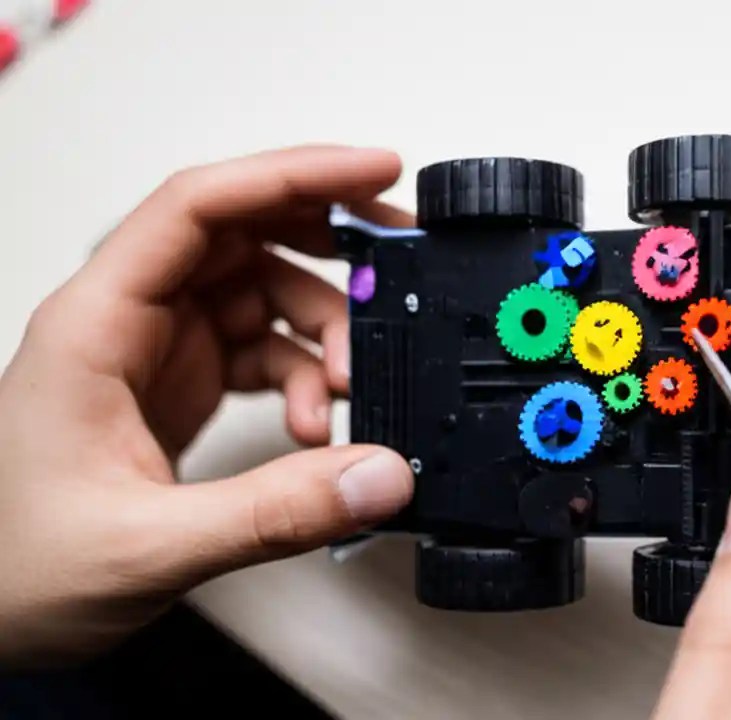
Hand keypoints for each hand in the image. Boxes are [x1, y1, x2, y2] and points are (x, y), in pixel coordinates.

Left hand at [0, 146, 417, 668]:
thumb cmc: (17, 567)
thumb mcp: (149, 544)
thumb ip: (274, 512)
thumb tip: (378, 474)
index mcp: (95, 322)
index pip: (199, 208)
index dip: (292, 175)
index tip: (373, 169)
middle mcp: (129, 319)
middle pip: (242, 233)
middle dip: (328, 238)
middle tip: (397, 255)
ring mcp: (159, 350)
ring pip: (265, 292)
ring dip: (323, 331)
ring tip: (349, 387)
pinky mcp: (183, 384)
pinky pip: (267, 350)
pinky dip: (307, 378)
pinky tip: (314, 428)